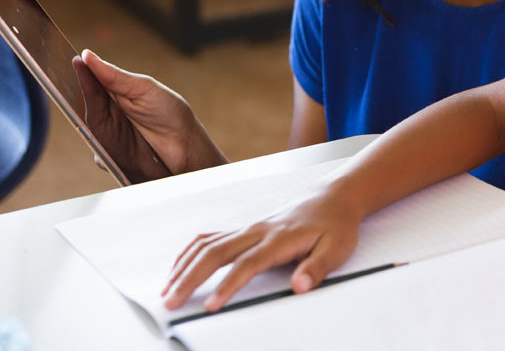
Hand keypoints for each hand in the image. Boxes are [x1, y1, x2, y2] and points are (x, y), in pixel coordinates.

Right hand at [74, 50, 224, 177]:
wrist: (186, 147)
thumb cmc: (170, 114)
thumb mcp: (144, 89)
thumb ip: (115, 76)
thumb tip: (88, 56)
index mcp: (116, 91)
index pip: (93, 80)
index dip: (83, 72)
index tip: (76, 61)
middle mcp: (108, 112)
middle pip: (83, 103)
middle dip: (75, 94)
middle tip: (70, 82)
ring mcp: (106, 134)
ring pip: (85, 128)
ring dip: (85, 123)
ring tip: (92, 114)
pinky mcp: (107, 155)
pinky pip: (95, 153)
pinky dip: (98, 149)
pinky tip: (107, 144)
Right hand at [161, 183, 361, 311]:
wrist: (332, 199)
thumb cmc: (335, 226)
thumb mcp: (337, 249)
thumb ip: (317, 268)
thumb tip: (300, 286)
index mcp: (279, 238)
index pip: (247, 264)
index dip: (228, 285)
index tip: (211, 305)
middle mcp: (258, 231)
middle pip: (216, 252)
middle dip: (190, 278)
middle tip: (171, 301)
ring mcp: (248, 228)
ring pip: (208, 244)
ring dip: (184, 266)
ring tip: (167, 290)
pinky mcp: (244, 229)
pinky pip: (210, 237)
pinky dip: (190, 252)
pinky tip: (179, 267)